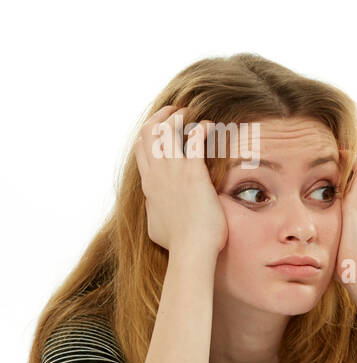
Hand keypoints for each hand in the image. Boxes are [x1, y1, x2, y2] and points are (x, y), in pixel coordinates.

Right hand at [133, 105, 227, 257]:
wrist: (191, 250)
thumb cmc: (178, 244)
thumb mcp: (156, 227)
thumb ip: (153, 211)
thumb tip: (151, 208)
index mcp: (148, 186)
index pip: (141, 150)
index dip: (149, 135)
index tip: (162, 129)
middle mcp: (156, 175)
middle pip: (147, 134)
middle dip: (160, 117)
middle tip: (175, 111)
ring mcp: (172, 172)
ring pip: (165, 130)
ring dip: (177, 117)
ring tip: (190, 112)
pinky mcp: (192, 172)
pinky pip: (193, 139)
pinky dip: (200, 128)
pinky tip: (210, 127)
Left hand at [336, 140, 356, 285]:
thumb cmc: (345, 262)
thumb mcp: (334, 240)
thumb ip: (327, 231)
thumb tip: (311, 236)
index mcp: (356, 207)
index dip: (351, 161)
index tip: (334, 150)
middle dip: (356, 149)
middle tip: (336, 138)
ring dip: (355, 147)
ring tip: (337, 137)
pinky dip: (353, 157)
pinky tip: (338, 151)